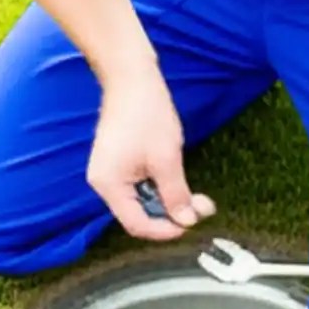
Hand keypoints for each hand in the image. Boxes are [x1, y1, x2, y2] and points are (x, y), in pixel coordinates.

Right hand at [86, 64, 214, 239]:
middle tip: (203, 206)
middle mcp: (104, 184)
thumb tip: (187, 221)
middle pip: (140, 214)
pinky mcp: (118, 163)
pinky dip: (161, 186)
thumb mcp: (167, 159)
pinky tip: (178, 177)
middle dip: (173, 213)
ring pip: (144, 200)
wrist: (131, 78)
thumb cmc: (146, 114)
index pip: (137, 225)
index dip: (166, 230)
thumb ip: (176, 194)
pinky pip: (140, 186)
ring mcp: (110, 173)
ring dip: (170, 199)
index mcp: (109, 186)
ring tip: (197, 193)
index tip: (191, 223)